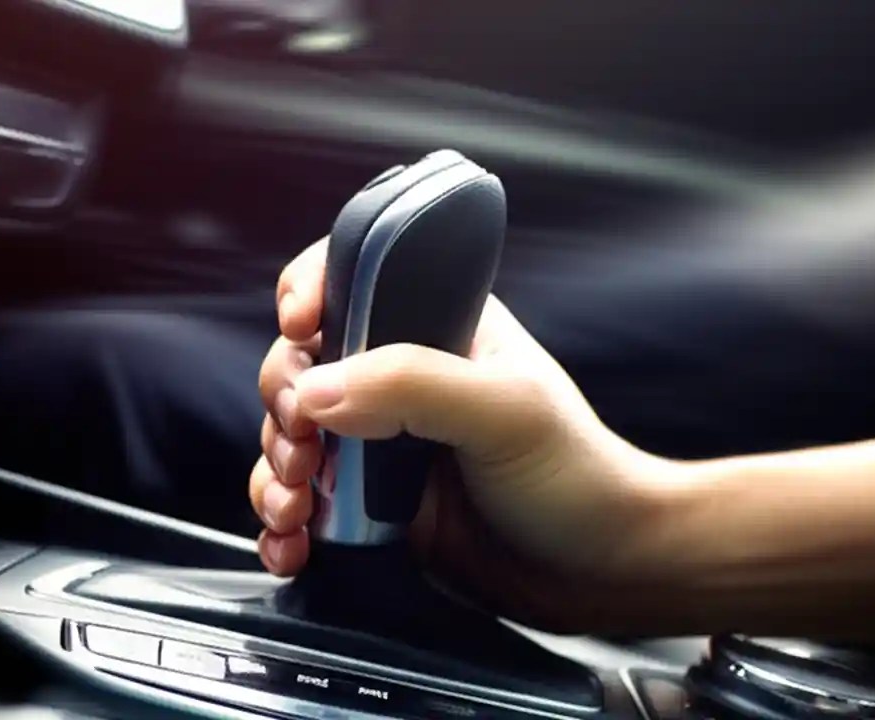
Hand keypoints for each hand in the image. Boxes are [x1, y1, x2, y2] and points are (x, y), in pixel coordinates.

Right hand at [251, 238, 684, 632]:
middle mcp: (401, 379)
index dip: (309, 294)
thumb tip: (319, 388)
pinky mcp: (369, 505)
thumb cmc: (578, 477)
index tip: (299, 328)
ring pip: (292, 437)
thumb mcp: (506, 412)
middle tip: (305, 449)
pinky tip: (292, 545)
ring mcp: (380, 443)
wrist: (598, 572)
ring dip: (275, 470)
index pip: (351, 279)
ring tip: (295, 509)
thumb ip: (412, 385)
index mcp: (438, 327)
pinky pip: (303, 502)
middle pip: (301, 365)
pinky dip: (284, 524)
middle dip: (285, 406)